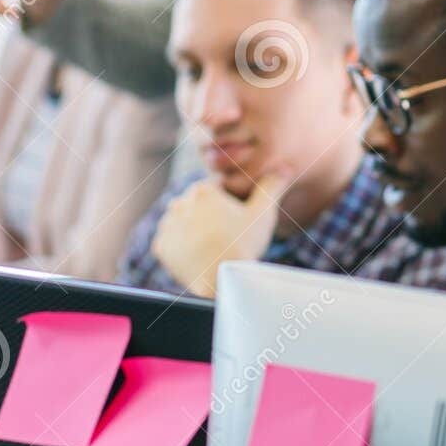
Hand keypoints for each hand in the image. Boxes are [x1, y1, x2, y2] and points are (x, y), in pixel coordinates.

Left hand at [150, 173, 292, 297]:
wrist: (220, 278)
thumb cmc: (244, 243)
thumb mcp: (264, 212)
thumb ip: (271, 186)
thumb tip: (285, 167)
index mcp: (202, 190)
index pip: (217, 192)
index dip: (231, 205)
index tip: (239, 222)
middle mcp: (179, 202)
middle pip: (198, 206)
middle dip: (210, 216)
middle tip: (228, 236)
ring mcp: (167, 225)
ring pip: (184, 223)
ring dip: (195, 230)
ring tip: (214, 247)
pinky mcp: (160, 246)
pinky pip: (172, 242)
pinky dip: (183, 248)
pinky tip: (199, 256)